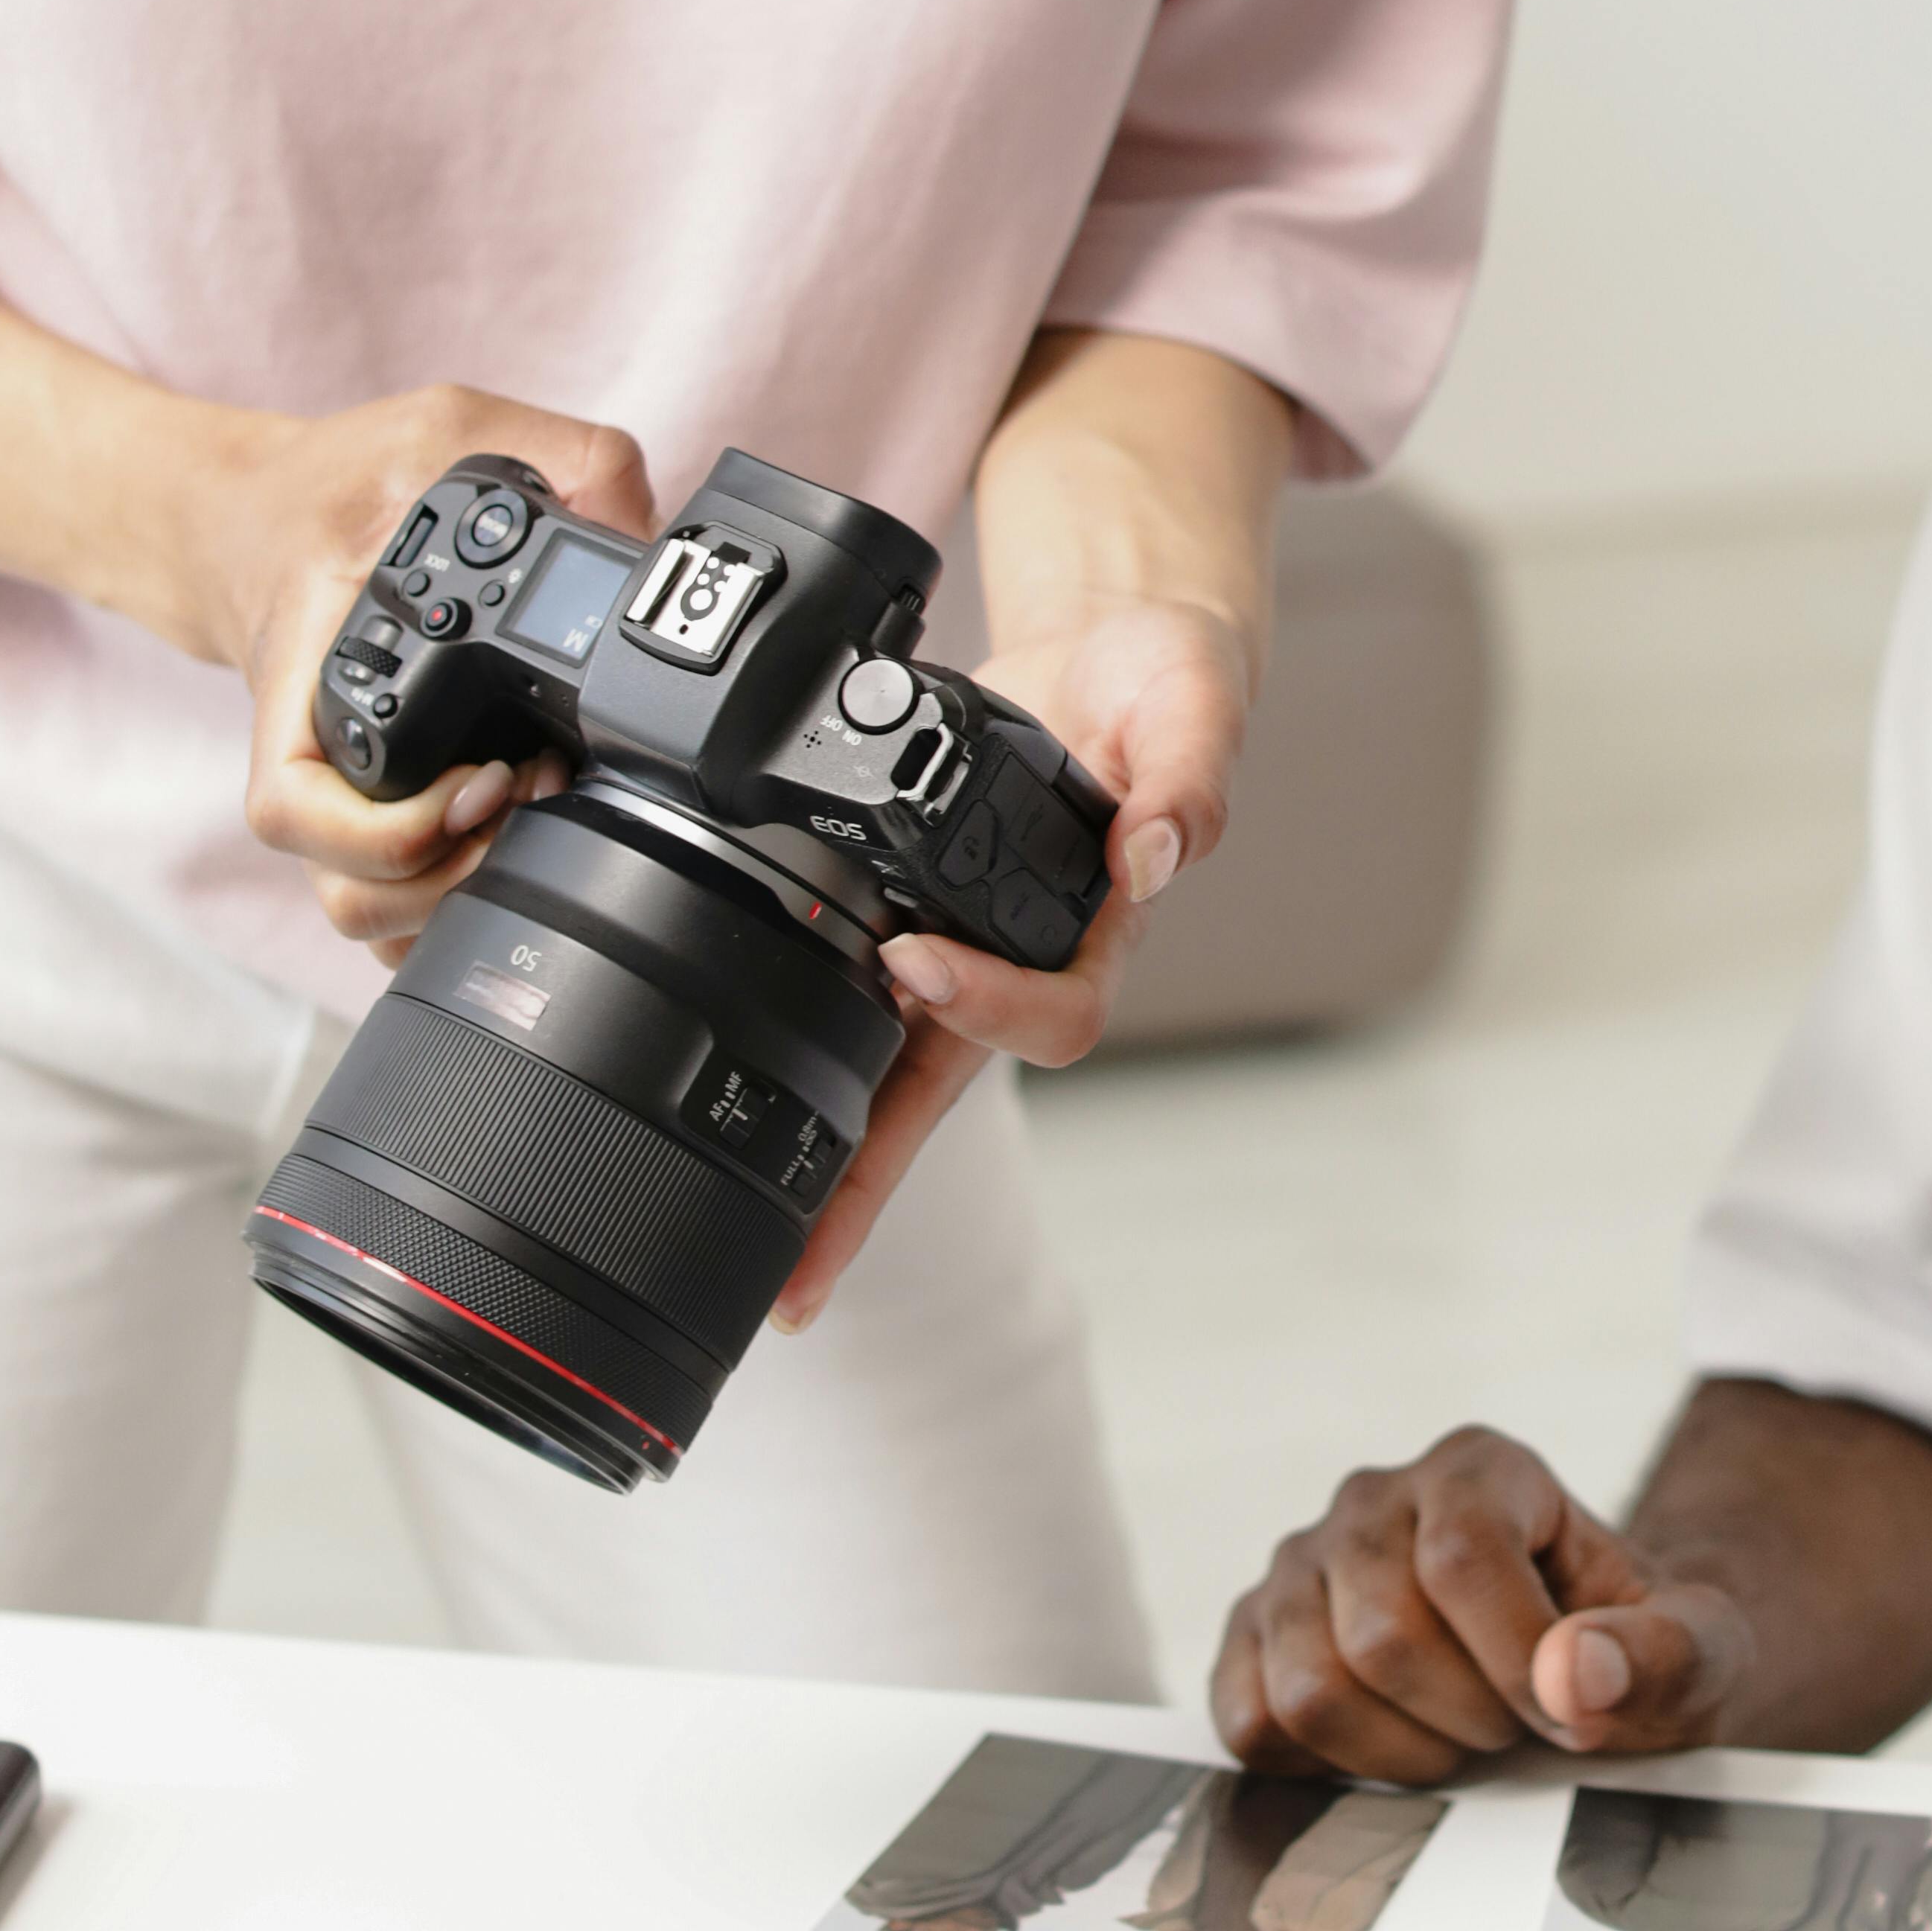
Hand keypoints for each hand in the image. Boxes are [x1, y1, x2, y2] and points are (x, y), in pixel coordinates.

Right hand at [189, 380, 661, 969]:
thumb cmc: (344, 481)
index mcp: (307, 673)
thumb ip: (567, 462)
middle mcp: (311, 755)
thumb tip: (649, 545)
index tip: (483, 783)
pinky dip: (451, 902)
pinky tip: (515, 848)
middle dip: (451, 873)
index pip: (291, 808)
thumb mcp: (450, 427)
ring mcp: (337, 794)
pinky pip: (394, 903)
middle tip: (530, 795)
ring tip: (527, 818)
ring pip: (367, 916)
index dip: (386, 836)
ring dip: (454, 895)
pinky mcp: (369, 809)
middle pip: (346, 894)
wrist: (257, 514)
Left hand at [773, 584, 1238, 1325]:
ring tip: (749, 1245)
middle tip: (800, 1278)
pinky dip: (801, 1049)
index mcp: (1099, 932)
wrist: (1116, 652)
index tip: (916, 961)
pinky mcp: (909, 911)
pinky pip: (852, 998)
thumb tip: (1152, 857)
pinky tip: (736, 1093)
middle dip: (869, 1191)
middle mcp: (1025, 964)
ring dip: (825, 1163)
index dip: (987, 1002)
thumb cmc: (1167, 688)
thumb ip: (1186, 777)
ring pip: (886, 1077)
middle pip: (940, 1101)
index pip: (1055, 1013)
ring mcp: (963, 953)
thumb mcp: (1195, 707)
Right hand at [1211, 1426, 1757, 1782]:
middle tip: (1515, 1726)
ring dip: (1401, 1753)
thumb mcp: (1702, 1650)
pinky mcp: (1252, 1635)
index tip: (1571, 1719)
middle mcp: (1374, 1498)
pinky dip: (1325, 1768)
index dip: (1516, 1663)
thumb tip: (1574, 1675)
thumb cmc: (1634, 1652)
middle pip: (1383, 1636)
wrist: (1581, 1671)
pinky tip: (1391, 1747)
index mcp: (1480, 1469)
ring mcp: (1300, 1564)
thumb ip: (1667, 1653)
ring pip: (1310, 1689)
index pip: (1462, 1560)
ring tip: (1458, 1734)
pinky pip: (1249, 1724)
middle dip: (1467, 1718)